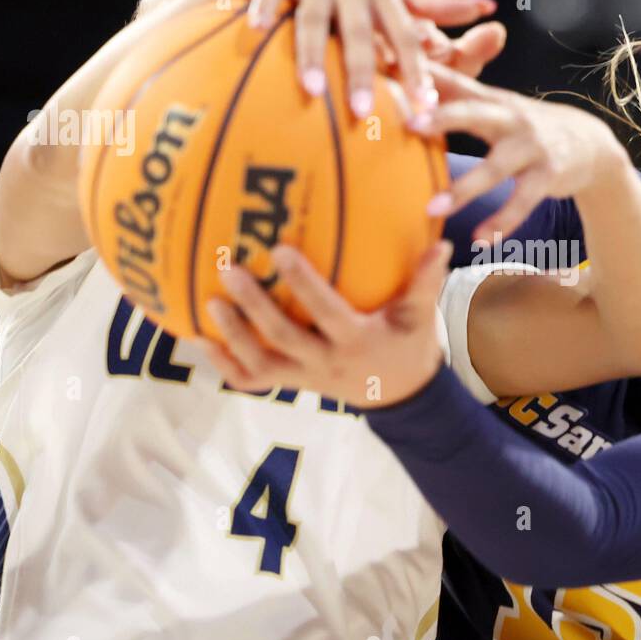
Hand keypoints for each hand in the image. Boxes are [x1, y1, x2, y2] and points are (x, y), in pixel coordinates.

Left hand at [199, 242, 452, 408]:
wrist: (401, 396)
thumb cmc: (408, 344)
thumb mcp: (420, 316)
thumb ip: (426, 281)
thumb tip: (443, 243)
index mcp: (356, 341)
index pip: (325, 312)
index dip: (302, 285)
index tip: (279, 250)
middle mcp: (326, 363)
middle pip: (283, 338)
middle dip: (254, 307)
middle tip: (229, 270)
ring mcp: (305, 377)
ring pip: (262, 365)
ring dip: (232, 337)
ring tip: (209, 304)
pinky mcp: (292, 384)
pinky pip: (252, 381)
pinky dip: (223, 364)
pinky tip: (197, 338)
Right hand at [243, 0, 495, 115]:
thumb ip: (433, 4)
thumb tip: (488, 8)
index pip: (404, 36)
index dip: (415, 70)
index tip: (423, 106)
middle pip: (361, 32)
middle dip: (364, 72)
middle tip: (365, 113)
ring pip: (314, 18)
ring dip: (313, 54)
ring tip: (313, 91)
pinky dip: (262, 11)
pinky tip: (255, 35)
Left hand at [413, 65, 624, 240]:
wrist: (588, 142)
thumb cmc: (523, 126)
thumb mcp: (494, 105)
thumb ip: (453, 93)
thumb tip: (401, 77)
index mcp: (489, 99)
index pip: (453, 81)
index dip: (425, 76)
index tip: (389, 72)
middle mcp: (509, 117)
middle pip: (473, 113)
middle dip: (443, 117)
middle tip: (410, 125)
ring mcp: (531, 147)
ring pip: (495, 168)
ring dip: (464, 189)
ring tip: (432, 210)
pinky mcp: (548, 175)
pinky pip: (521, 202)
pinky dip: (501, 223)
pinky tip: (479, 241)